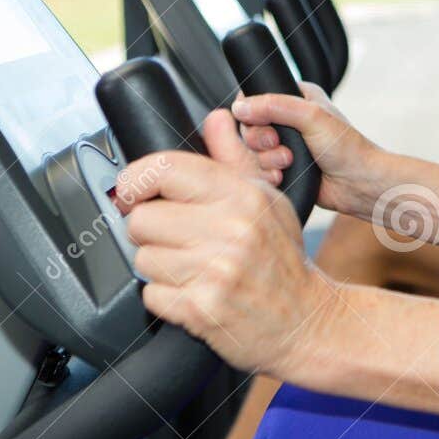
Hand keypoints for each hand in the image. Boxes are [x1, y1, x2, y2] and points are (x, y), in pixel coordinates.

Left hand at [115, 108, 338, 380]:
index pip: (166, 169)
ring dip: (160, 267)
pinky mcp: (201, 308)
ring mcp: (215, 270)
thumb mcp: (269, 200)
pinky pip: (151, 295)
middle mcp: (230, 229)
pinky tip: (194, 293)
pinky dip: (165, 298)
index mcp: (243, 195)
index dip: (136, 180)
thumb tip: (217, 118)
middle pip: (141, 219)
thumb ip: (234, 160)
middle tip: (176, 239)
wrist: (306, 320)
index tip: (132, 191)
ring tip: (192, 269)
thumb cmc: (283, 261)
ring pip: (143, 259)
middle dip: (151, 231)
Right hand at [231, 84, 390, 217]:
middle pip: (248, 127)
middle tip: (277, 144)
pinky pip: (258, 169)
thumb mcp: (312, 117)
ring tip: (288, 162)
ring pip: (251, 151)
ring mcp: (284, 145)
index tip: (263, 123)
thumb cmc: (347, 149)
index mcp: (296, 98)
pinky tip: (283, 174)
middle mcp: (288, 120)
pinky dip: (267, 173)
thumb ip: (275, 106)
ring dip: (266, 159)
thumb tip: (240, 107)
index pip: (254, 97)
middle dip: (260, 140)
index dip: (251, 111)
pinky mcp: (282, 167)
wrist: (358, 184)